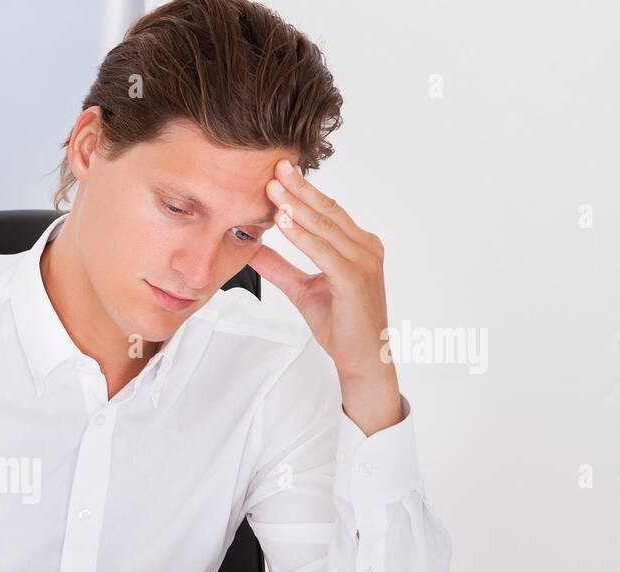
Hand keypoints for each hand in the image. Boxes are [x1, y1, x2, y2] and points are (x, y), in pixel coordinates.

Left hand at [247, 159, 390, 383]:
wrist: (361, 358)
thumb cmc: (340, 324)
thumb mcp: (302, 290)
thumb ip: (280, 268)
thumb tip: (254, 249)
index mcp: (357, 245)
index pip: (327, 211)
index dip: (302, 191)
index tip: (278, 173)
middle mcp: (365, 247)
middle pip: (327, 210)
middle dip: (299, 188)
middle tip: (274, 166)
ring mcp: (364, 261)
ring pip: (325, 227)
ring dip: (296, 205)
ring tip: (272, 187)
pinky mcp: (355, 279)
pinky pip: (325, 251)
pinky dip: (302, 235)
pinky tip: (283, 221)